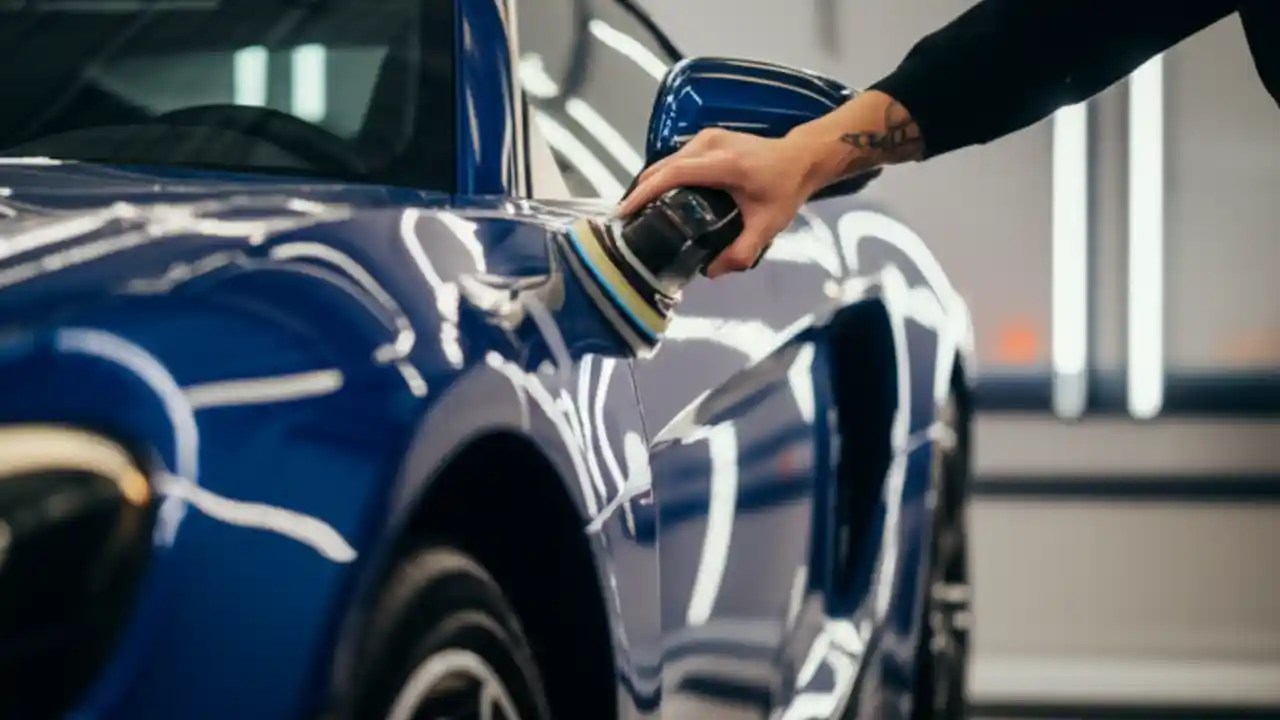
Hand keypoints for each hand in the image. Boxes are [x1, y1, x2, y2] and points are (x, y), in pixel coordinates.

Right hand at [615, 128, 819, 277]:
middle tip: (627, 221)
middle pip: (663, 166)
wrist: (800, 158)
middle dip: (641, 192)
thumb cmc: (785, 190)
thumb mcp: (768, 226)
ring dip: (651, 184)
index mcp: (724, 163)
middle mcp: (710, 144)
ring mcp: (707, 137)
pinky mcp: (706, 138)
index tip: (625, 211)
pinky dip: (663, 176)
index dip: (646, 192)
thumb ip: (742, 252)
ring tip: (640, 212)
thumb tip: (710, 272)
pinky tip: (660, 197)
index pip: (674, 174)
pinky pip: (676, 158)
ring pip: (667, 161)